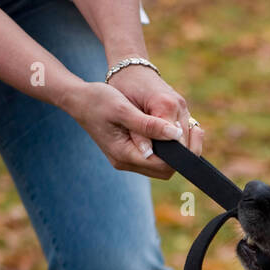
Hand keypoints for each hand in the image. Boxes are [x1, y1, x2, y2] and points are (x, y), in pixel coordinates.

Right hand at [60, 75, 198, 178]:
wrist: (78, 99)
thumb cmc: (98, 100)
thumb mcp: (123, 108)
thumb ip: (149, 124)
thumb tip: (175, 135)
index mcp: (124, 155)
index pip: (163, 166)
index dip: (180, 153)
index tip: (188, 131)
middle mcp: (126, 162)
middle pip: (164, 170)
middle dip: (180, 154)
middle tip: (190, 128)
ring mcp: (127, 159)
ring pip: (161, 165)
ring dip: (173, 149)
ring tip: (179, 125)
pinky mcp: (129, 152)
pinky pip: (154, 156)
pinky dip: (164, 145)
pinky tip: (168, 127)